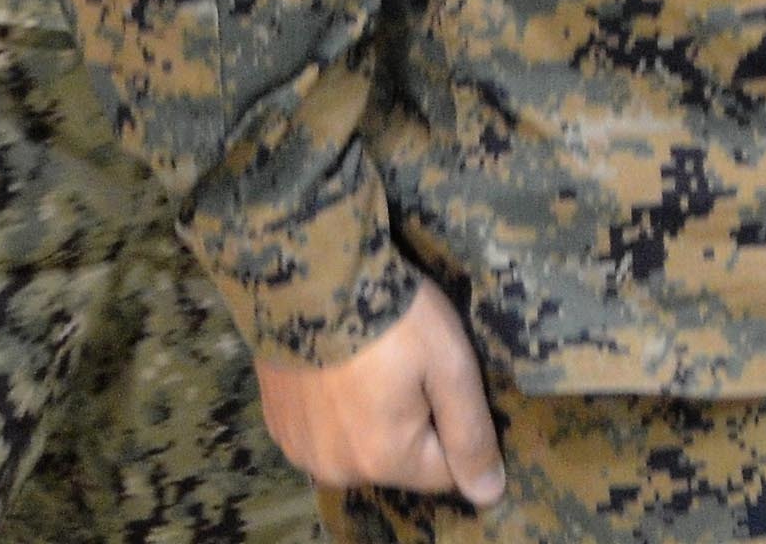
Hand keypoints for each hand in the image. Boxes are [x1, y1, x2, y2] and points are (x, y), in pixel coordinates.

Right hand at [254, 280, 505, 505]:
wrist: (307, 271)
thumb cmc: (390, 314)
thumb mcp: (449, 363)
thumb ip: (470, 434)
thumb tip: (488, 493)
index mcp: (384, 459)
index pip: (443, 471)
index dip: (450, 423)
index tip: (437, 375)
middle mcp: (339, 470)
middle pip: (398, 462)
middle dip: (410, 422)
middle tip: (402, 362)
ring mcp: (301, 449)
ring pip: (358, 448)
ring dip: (368, 419)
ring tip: (364, 361)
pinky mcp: (277, 425)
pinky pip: (321, 433)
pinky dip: (331, 410)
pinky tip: (331, 367)